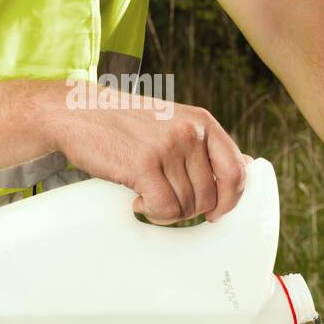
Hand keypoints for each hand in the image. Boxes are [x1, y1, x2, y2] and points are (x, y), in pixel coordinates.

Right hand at [50, 82, 248, 222]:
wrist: (77, 111)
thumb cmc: (125, 123)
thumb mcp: (173, 122)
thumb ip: (204, 144)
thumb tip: (245, 167)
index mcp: (202, 122)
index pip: (236, 170)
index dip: (231, 199)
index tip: (217, 212)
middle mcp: (189, 133)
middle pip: (210, 196)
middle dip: (190, 210)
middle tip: (167, 201)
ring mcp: (167, 148)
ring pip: (186, 206)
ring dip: (167, 211)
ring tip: (147, 195)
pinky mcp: (143, 165)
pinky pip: (165, 208)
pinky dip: (152, 212)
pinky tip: (137, 200)